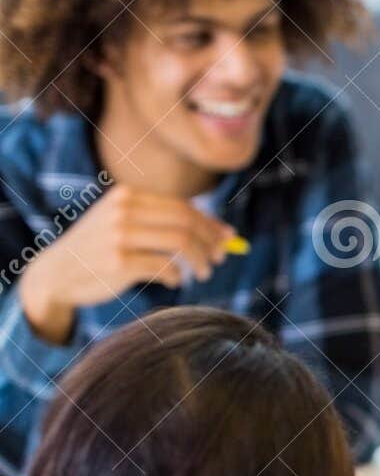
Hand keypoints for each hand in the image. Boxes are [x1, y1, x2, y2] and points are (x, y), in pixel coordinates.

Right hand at [19, 187, 234, 341]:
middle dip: (210, 241)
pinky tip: (175, 280)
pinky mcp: (118, 262)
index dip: (209, 223)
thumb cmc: (99, 250)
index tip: (227, 238)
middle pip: (185, 222)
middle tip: (220, 258)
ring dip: (200, 260)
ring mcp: (119, 235)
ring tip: (205, 273)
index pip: (182, 206)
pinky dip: (178, 275)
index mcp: (127, 195)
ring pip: (180, 243)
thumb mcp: (124, 224)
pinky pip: (165, 267)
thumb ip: (164, 223)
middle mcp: (123, 210)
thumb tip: (222, 233)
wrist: (55, 274)